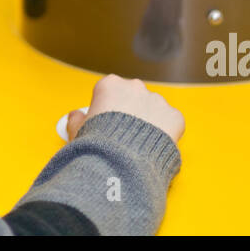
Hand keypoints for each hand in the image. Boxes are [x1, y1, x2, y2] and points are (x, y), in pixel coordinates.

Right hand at [66, 75, 184, 143]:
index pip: (109, 92)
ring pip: (153, 109)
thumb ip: (76, 119)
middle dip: (130, 112)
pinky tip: (154, 148)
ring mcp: (156, 100)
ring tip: (139, 146)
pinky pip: (171, 123)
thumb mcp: (77, 131)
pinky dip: (166, 134)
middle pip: (133, 97)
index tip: (105, 124)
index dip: (107, 109)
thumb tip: (75, 116)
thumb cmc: (98, 147)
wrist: (122, 165)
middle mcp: (135, 87)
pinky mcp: (174, 116)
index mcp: (110, 85)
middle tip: (124, 136)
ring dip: (149, 122)